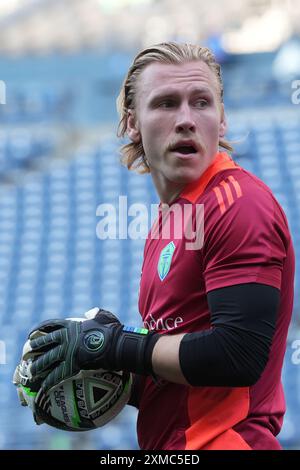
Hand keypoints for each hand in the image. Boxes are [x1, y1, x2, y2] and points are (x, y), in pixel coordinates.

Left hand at [27, 308, 158, 393]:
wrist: (116, 345)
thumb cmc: (113, 330)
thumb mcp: (105, 316)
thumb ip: (96, 313)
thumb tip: (90, 312)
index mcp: (71, 325)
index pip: (51, 324)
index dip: (40, 328)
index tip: (32, 332)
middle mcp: (66, 338)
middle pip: (45, 342)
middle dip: (35, 346)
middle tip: (28, 351)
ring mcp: (68, 351)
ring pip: (48, 359)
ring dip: (38, 365)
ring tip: (31, 371)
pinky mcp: (72, 365)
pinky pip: (57, 374)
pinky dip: (49, 381)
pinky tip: (43, 387)